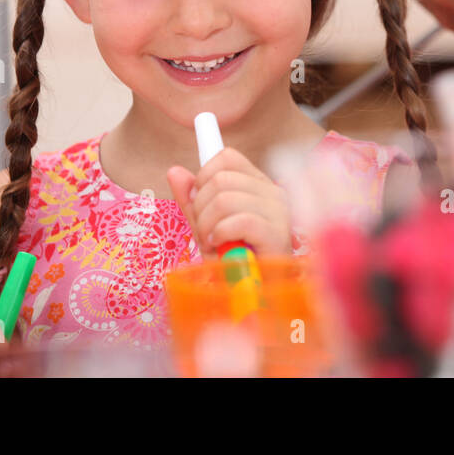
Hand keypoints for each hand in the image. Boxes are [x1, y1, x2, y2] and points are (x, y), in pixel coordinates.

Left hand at [167, 148, 291, 258]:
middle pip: (221, 178)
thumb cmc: (234, 262)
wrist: (254, 295)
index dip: (203, 177)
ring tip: (213, 244)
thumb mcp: (206, 227)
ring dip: (207, 226)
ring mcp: (279, 212)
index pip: (227, 158)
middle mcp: (273, 192)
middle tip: (206, 233)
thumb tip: (174, 171)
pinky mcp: (277, 233)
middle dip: (200, 208)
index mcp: (259, 186)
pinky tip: (222, 248)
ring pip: (224, 198)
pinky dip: (220, 235)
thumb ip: (191, 200)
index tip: (200, 205)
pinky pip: (238, 220)